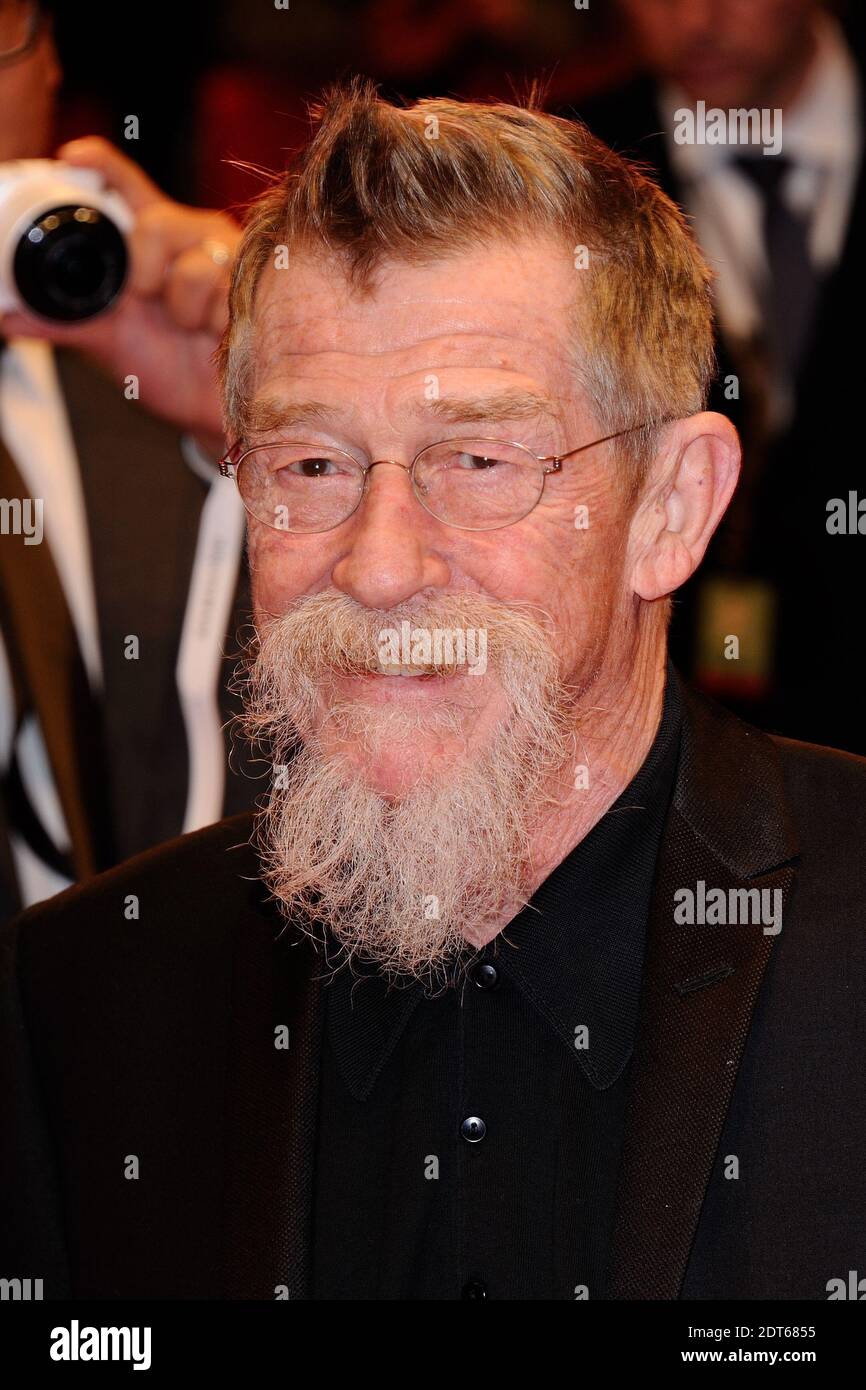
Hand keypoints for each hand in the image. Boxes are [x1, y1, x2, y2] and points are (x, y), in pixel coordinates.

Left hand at [0, 137, 240, 449]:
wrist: (212, 411)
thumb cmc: (168, 369)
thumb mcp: (108, 341)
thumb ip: (61, 323)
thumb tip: (4, 318)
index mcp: (153, 241)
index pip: (127, 185)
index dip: (102, 165)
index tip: (73, 157)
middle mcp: (193, 237)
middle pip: (158, 221)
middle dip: (145, 271)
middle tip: (151, 303)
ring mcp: (229, 257)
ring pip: (195, 265)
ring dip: (184, 311)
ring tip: (193, 330)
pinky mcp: (260, 284)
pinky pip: (226, 293)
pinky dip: (215, 324)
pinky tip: (221, 334)